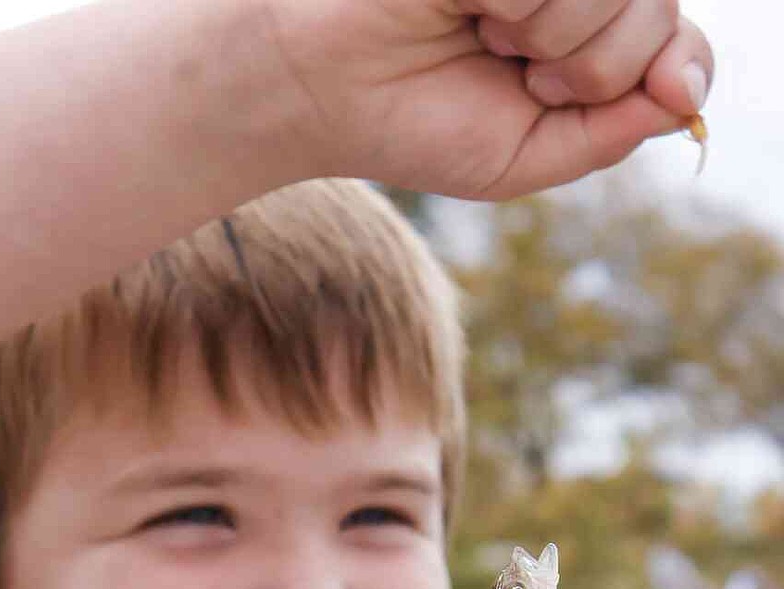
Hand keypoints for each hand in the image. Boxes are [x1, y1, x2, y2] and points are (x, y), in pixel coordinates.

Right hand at [272, 0, 712, 197]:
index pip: (676, 36)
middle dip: (589, 65)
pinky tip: (467, 4)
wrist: (320, 91)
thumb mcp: (530, 154)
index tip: (590, 94)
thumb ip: (613, 130)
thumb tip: (685, 95)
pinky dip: (516, 3)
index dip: (666, 68)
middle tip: (512, 66)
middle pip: (655, 8)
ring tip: (485, 31)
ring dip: (551, 35)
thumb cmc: (417, 122)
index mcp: (588, 25)